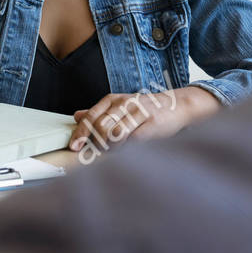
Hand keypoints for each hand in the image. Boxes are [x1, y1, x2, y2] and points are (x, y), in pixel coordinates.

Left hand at [68, 86, 221, 152]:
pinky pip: (134, 140)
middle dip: (98, 144)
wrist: (176, 106)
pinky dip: (128, 148)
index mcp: (113, 100)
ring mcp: (139, 112)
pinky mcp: (152, 123)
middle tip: (101, 152)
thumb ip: (99, 113)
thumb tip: (76, 116)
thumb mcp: (120, 107)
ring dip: (112, 147)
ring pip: (116, 134)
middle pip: (101, 127)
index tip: (74, 147)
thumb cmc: (144, 110)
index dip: (81, 133)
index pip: (91, 116)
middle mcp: (125, 103)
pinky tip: (130, 150)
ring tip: (117, 150)